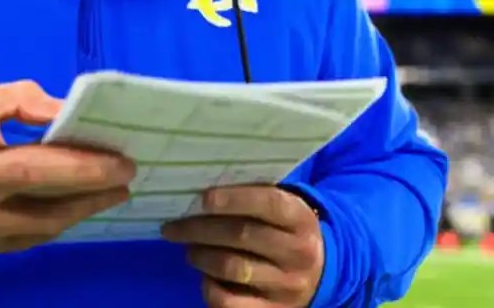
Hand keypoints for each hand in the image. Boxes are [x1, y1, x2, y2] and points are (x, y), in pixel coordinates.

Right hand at [0, 80, 135, 254]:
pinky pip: (27, 238)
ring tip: (117, 190)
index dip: (23, 109)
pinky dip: (59, 222)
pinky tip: (83, 207)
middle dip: (84, 171)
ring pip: (35, 217)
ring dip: (83, 205)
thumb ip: (0, 98)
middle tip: (124, 165)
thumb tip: (55, 107)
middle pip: (27, 175)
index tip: (65, 111)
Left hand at [161, 185, 323, 307]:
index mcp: (301, 219)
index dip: (233, 199)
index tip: (202, 198)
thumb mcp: (284, 210)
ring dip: (202, 257)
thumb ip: (254, 198)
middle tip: (174, 227)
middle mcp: (298, 252)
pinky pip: (229, 303)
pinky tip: (205, 278)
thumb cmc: (286, 231)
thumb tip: (202, 195)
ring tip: (190, 250)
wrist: (319, 274)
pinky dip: (209, 289)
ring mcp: (287, 285)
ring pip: (232, 268)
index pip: (269, 203)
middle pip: (241, 235)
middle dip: (200, 229)